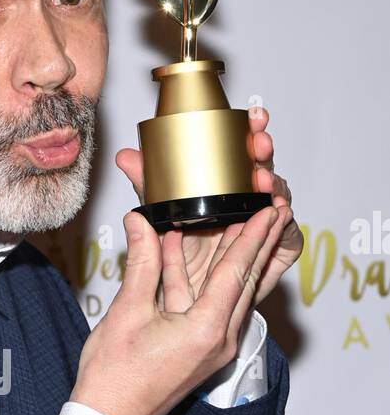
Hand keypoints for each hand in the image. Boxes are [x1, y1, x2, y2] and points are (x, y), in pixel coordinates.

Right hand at [70, 204, 286, 414]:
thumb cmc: (114, 376)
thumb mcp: (127, 311)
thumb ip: (142, 263)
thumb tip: (142, 223)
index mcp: (207, 329)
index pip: (237, 271)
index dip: (253, 235)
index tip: (268, 210)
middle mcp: (221, 340)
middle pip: (245, 281)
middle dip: (259, 243)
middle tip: (273, 211)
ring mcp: (215, 348)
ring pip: (233, 294)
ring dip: (237, 260)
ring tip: (247, 227)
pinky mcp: (203, 351)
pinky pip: (215, 307)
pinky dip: (210, 280)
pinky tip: (199, 258)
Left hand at [115, 105, 302, 306]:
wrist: (189, 299)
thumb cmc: (179, 253)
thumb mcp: (162, 212)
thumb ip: (148, 186)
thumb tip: (125, 157)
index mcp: (226, 180)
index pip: (243, 147)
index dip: (250, 128)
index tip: (253, 115)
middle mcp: (248, 196)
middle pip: (263, 166)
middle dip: (264, 150)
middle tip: (259, 142)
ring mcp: (266, 221)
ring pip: (279, 195)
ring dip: (275, 183)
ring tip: (263, 179)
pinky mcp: (281, 248)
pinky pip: (288, 233)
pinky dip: (286, 222)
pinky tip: (280, 211)